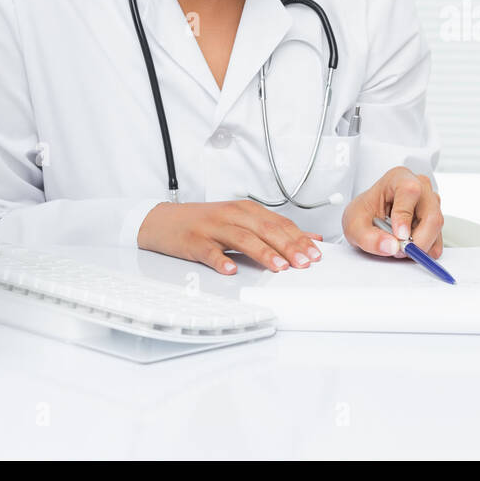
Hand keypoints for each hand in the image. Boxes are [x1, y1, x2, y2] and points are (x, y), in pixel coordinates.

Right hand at [137, 199, 323, 274]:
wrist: (165, 220)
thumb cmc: (207, 223)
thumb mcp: (242, 222)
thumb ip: (274, 229)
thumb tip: (309, 239)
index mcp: (246, 210)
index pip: (279, 223)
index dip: (298, 238)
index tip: (314, 253)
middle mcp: (232, 215)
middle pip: (265, 229)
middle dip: (288, 246)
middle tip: (303, 262)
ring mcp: (213, 227)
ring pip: (242, 239)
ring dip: (263, 253)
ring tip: (278, 267)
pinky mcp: (194, 241)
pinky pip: (209, 252)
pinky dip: (221, 261)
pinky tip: (231, 270)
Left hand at [341, 167, 442, 258]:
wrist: (369, 219)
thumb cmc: (364, 214)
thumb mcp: (354, 226)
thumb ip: (369, 238)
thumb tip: (391, 246)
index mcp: (398, 178)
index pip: (409, 191)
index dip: (405, 216)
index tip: (399, 236)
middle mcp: (420, 187)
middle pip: (431, 213)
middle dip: (418, 239)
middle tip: (400, 250)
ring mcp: (431, 203)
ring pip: (436, 227)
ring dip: (420, 245)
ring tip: (399, 247)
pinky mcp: (436, 220)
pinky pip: (439, 238)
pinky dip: (425, 249)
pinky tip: (409, 246)